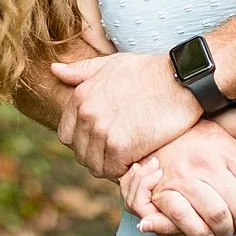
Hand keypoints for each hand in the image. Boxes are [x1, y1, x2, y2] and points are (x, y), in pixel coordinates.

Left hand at [51, 51, 199, 179]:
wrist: (181, 80)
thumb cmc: (150, 71)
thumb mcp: (111, 65)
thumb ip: (81, 71)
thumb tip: (54, 69)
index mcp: (80, 97)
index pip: (66, 135)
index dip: (83, 142)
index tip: (103, 143)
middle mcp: (86, 114)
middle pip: (80, 153)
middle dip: (97, 156)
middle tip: (120, 154)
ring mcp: (101, 131)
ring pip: (95, 165)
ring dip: (111, 166)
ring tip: (130, 159)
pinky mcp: (120, 146)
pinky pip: (112, 171)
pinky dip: (124, 171)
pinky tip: (138, 162)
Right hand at [117, 122, 235, 235]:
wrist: (154, 136)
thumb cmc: (197, 143)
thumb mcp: (228, 143)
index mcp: (227, 151)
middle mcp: (207, 162)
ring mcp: (184, 176)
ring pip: (218, 216)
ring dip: (225, 232)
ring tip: (227, 233)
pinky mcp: (163, 191)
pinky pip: (188, 221)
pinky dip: (199, 233)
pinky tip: (205, 233)